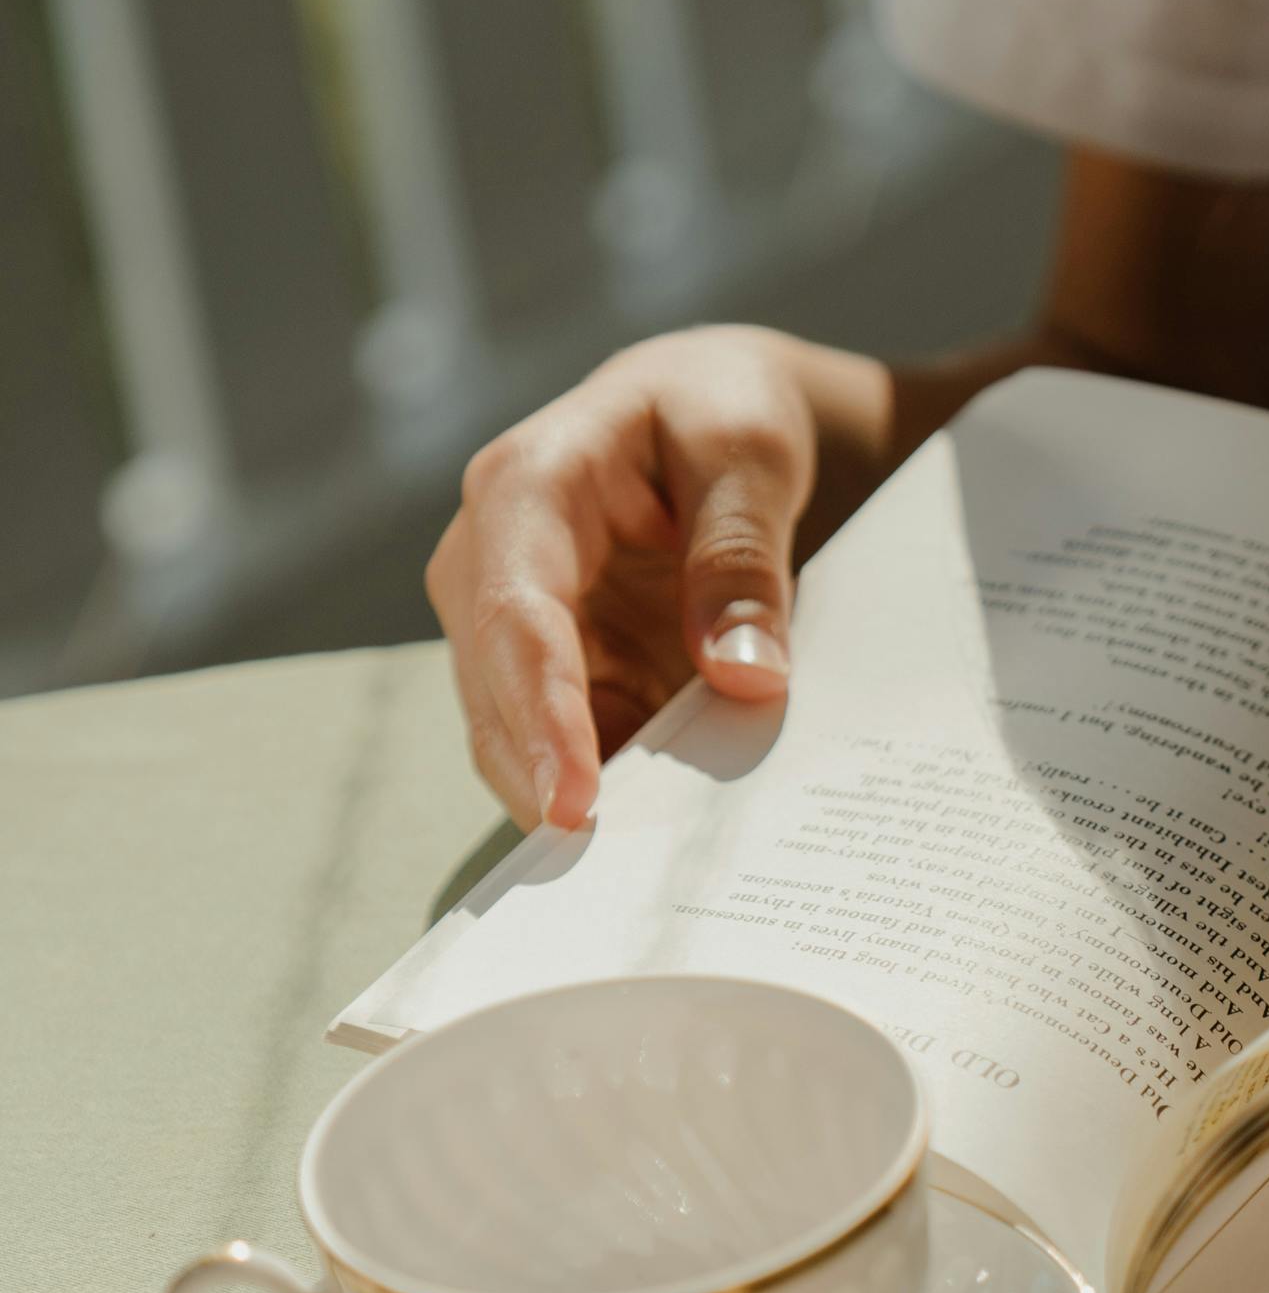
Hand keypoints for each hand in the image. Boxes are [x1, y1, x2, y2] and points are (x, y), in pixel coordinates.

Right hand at [426, 326, 824, 830]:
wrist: (713, 411)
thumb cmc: (723, 410)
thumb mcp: (752, 454)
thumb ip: (743, 558)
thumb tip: (743, 678)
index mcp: (526, 485)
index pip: (517, 614)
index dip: (541, 715)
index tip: (573, 803)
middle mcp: (491, 560)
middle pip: (498, 694)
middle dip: (550, 781)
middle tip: (615, 882)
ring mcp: (512, 622)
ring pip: (518, 738)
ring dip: (581, 798)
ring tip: (648, 875)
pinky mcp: (551, 670)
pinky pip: (566, 746)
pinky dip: (610, 791)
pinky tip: (660, 839)